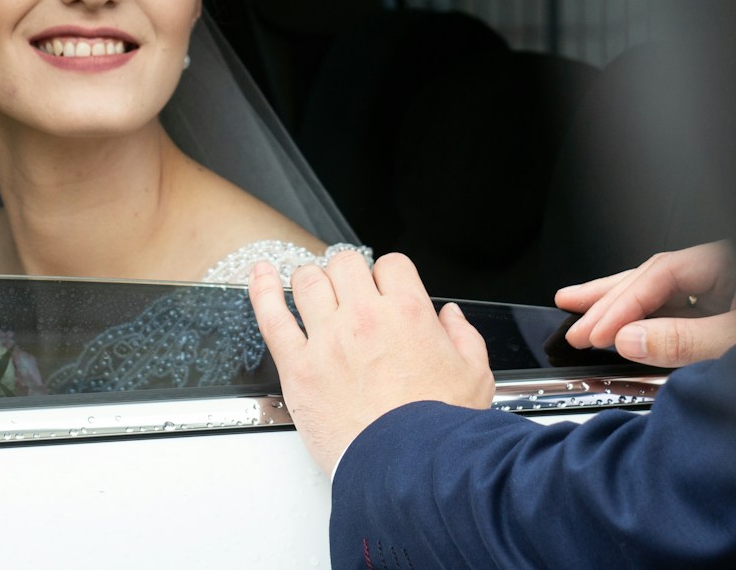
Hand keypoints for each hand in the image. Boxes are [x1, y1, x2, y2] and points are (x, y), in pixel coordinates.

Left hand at [247, 252, 494, 474]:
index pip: (391, 265)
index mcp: (408, 313)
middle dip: (350, 274)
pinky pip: (272, 316)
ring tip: (314, 289)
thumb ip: (464, 337)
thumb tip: (450, 317)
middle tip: (350, 293)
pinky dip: (262, 290)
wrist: (409, 471)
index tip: (386, 290)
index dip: (388, 276)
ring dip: (312, 279)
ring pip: (309, 280)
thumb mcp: (475, 377)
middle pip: (345, 264)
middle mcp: (364, 318)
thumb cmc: (439, 431)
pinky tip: (261, 275)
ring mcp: (327, 340)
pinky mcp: (298, 368)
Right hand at [555, 241, 735, 366]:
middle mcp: (730, 273)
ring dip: (623, 306)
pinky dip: (649, 322)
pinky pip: (681, 312)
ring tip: (582, 311)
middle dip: (608, 294)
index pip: (661, 277)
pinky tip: (630, 330)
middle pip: (655, 277)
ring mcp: (733, 293)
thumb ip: (685, 342)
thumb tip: (632, 337)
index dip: (621, 304)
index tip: (594, 332)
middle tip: (568, 310)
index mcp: (732, 265)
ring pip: (664, 293)